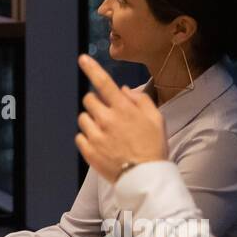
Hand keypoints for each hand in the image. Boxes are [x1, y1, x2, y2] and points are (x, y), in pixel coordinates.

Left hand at [75, 54, 168, 182]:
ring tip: (106, 132)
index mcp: (124, 109)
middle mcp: (107, 120)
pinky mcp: (88, 151)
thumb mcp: (156, 119)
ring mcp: (96, 136)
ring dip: (92, 121)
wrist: (146, 178)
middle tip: (108, 114)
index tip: (83, 58)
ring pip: (83, 118)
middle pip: (89, 99)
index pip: (104, 82)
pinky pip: (80, 136)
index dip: (92, 68)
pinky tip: (101, 144)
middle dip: (97, 103)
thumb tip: (122, 90)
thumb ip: (140, 100)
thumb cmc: (154, 147)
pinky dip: (88, 138)